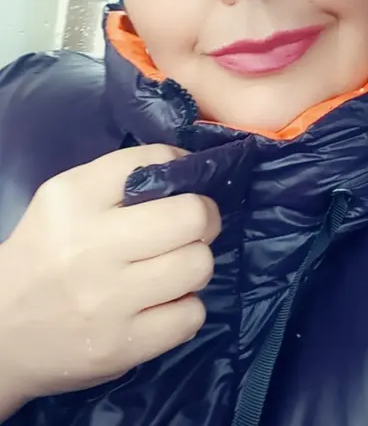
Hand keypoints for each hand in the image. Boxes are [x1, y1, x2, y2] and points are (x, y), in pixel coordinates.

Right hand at [0, 144, 220, 405]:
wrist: (1, 330)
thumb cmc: (44, 254)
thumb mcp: (65, 201)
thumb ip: (119, 179)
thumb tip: (186, 168)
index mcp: (72, 199)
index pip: (152, 162)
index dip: (181, 167)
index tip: (184, 181)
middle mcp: (89, 246)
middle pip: (191, 216)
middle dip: (204, 218)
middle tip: (193, 227)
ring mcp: (107, 301)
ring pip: (199, 265)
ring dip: (195, 263)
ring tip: (174, 267)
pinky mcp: (122, 347)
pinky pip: (192, 314)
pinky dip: (186, 307)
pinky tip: (163, 303)